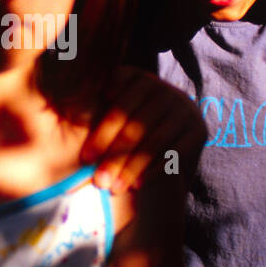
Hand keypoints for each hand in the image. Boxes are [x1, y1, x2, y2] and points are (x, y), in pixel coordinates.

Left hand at [80, 65, 204, 194]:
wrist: (162, 158)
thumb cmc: (123, 138)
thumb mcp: (109, 122)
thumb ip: (94, 114)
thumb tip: (65, 115)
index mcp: (138, 78)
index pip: (119, 105)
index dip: (101, 132)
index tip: (85, 157)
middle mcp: (165, 88)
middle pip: (135, 125)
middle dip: (114, 155)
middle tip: (97, 181)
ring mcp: (185, 107)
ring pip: (154, 141)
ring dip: (132, 167)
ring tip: (113, 188)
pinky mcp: (200, 130)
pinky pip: (175, 152)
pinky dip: (153, 170)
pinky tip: (137, 186)